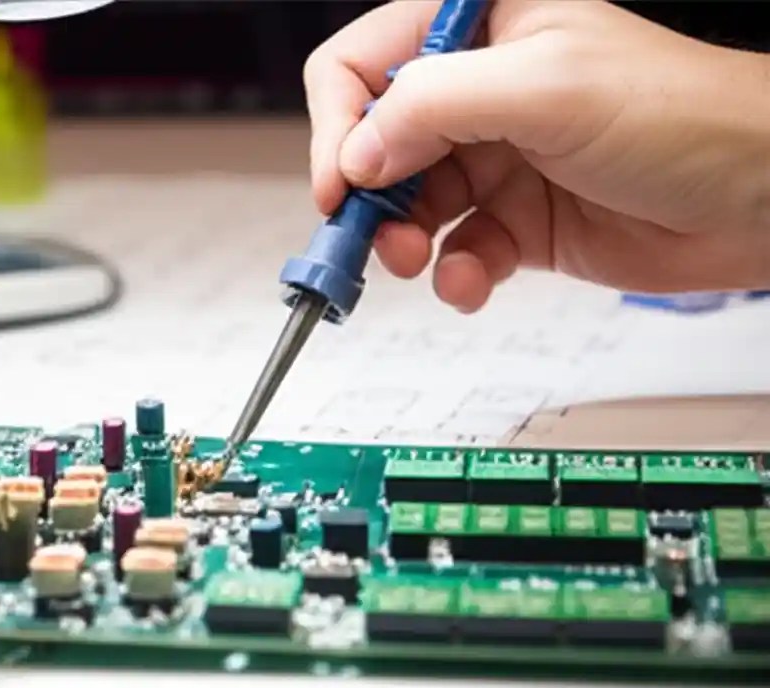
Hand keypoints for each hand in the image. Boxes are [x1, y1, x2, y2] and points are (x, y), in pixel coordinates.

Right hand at [305, 0, 769, 311]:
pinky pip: (453, 252)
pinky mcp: (516, 221)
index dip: (339, 124)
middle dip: (364, 196)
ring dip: (400, 242)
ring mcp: (496, 159)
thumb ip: (433, 106)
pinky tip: (473, 280)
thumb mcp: (546, 88)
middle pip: (373, 144)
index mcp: (479, 28)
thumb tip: (356, 152)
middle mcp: (478, 93)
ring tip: (413, 262)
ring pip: (405, 206)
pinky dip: (453, 274)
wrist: (764, 198)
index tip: (342, 182)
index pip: (362, 65)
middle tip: (361, 240)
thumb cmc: (686, 114)